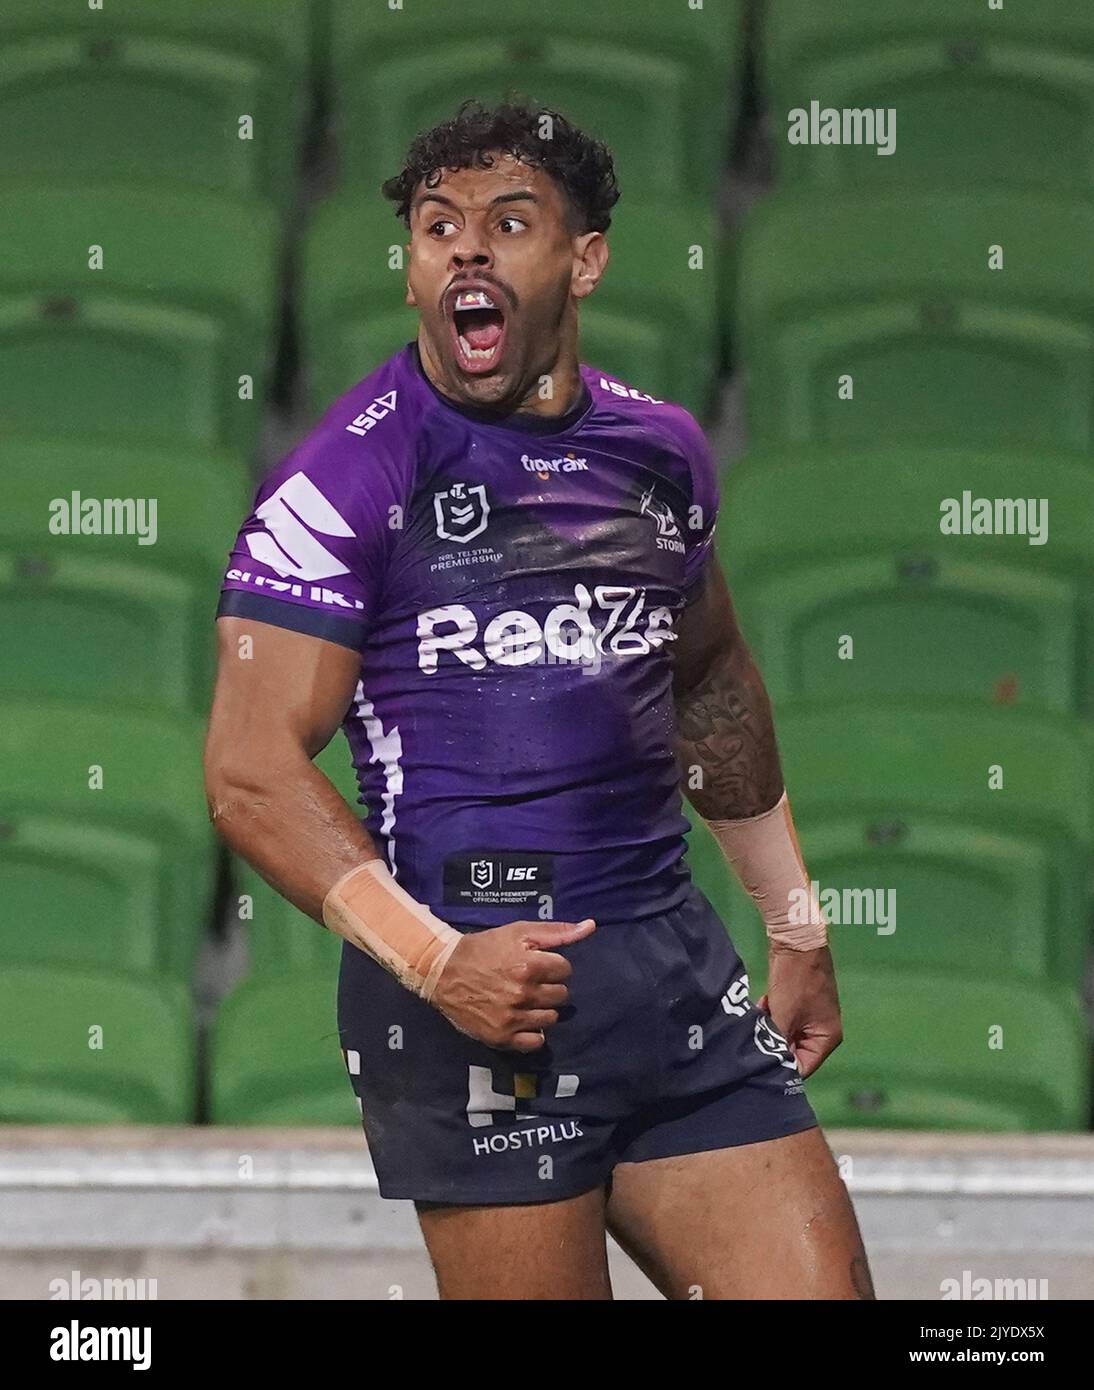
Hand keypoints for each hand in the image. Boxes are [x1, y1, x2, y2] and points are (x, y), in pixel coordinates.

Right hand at [430, 917, 595, 1050]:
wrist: (443, 971)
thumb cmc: (484, 948)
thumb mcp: (519, 931)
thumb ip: (557, 931)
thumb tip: (590, 926)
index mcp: (529, 966)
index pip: (565, 970)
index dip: (553, 966)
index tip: (537, 964)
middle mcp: (523, 994)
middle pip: (561, 995)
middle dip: (550, 987)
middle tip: (531, 982)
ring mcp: (512, 1018)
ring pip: (551, 1019)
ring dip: (543, 1009)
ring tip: (526, 1000)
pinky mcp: (501, 1037)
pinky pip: (535, 1042)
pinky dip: (533, 1033)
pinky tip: (523, 1021)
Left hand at [758, 944, 842, 1079]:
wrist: (796, 941)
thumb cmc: (795, 982)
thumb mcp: (784, 1017)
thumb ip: (778, 1045)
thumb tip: (769, 1066)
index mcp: (827, 1038)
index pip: (803, 1067)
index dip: (782, 1067)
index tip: (760, 1063)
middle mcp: (823, 1031)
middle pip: (794, 1051)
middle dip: (774, 1043)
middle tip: (757, 1036)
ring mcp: (812, 1016)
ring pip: (785, 1034)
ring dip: (771, 1028)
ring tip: (760, 1017)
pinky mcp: (799, 1004)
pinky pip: (784, 1020)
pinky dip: (772, 1015)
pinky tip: (763, 1005)